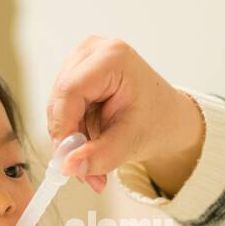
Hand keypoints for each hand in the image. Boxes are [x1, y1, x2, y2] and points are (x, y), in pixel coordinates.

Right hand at [45, 36, 204, 196]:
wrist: (167, 117)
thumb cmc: (157, 121)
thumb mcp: (131, 142)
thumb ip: (100, 155)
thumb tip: (68, 166)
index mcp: (112, 58)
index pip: (70, 90)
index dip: (64, 127)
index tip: (68, 161)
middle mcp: (92, 51)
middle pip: (60, 99)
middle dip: (68, 141)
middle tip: (86, 174)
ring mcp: (81, 60)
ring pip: (57, 108)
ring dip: (70, 142)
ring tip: (94, 166)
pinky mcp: (75, 74)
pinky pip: (61, 110)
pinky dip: (73, 135)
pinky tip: (90, 149)